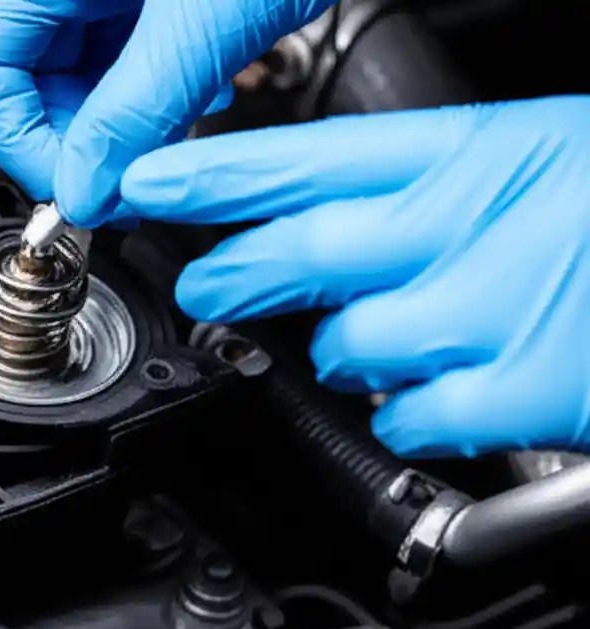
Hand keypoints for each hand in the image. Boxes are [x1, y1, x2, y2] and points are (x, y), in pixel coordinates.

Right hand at [0, 0, 332, 224]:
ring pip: (71, 70)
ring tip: (174, 126)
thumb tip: (83, 192)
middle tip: (127, 177)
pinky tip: (192, 92)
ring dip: (118, 119)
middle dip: (77, 137)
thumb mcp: (201, 27)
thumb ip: (133, 116)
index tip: (76, 188)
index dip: (21, 139)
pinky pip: (115, 51)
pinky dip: (148, 89)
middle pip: (20, 73)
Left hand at [120, 96, 589, 457]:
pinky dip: (407, 416)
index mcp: (487, 146)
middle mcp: (479, 219)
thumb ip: (445, 181)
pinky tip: (440, 395)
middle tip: (209, 286)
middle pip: (302, 250)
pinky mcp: (523, 393)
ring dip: (345, 354)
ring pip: (347, 346)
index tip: (144, 182)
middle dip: (235, 274)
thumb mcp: (552, 152)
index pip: (309, 153)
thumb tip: (346, 214)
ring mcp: (496, 308)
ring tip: (388, 341)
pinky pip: (408, 418)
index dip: (214, 174)